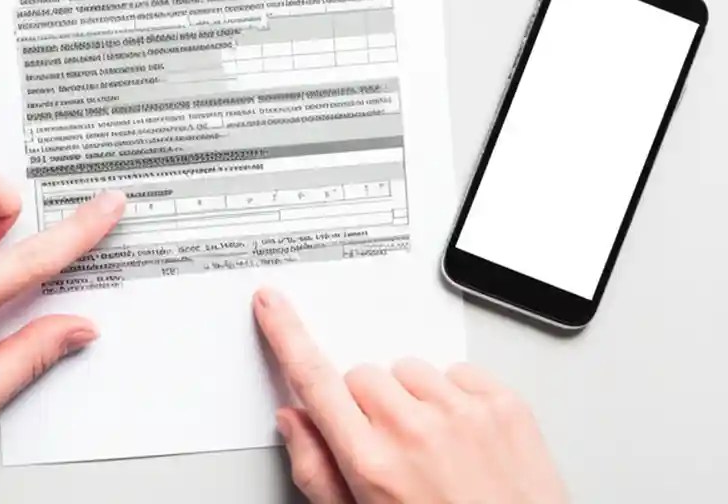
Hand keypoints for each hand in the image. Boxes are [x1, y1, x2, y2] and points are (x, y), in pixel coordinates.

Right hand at [253, 289, 567, 503]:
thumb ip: (317, 470)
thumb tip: (293, 421)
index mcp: (370, 462)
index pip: (314, 380)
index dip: (287, 335)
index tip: (272, 305)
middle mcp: (414, 430)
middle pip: (362, 376)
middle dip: (365, 404)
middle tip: (389, 446)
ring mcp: (462, 413)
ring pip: (409, 370)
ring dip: (412, 398)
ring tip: (433, 446)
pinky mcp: (504, 405)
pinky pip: (458, 372)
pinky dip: (456, 397)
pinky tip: (462, 437)